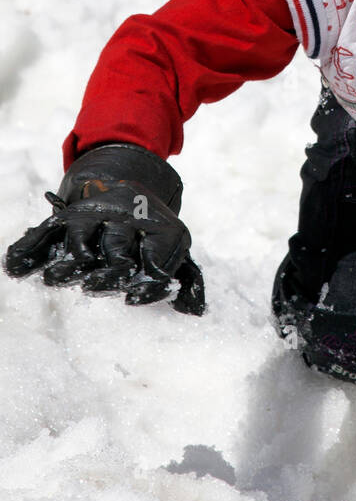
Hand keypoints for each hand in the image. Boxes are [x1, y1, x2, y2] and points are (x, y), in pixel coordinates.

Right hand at [4, 143, 204, 314]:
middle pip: (117, 245)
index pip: (157, 255)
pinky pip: (47, 231)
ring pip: (81, 236)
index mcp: (159, 228)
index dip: (148, 280)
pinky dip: (28, 250)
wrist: (128, 188)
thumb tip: (193, 312)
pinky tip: (15, 267)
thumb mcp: (175, 247)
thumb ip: (187, 279)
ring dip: (69, 262)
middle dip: (107, 272)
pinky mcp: (69, 217)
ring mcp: (95, 216)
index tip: (134, 299)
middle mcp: (127, 219)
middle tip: (93, 287)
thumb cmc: (153, 233)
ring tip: (56, 279)